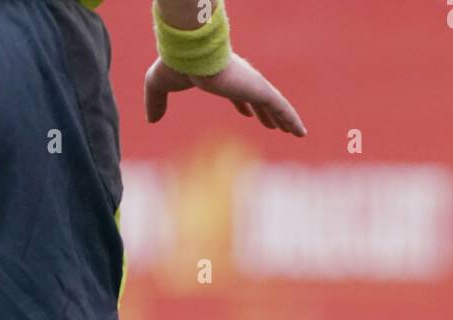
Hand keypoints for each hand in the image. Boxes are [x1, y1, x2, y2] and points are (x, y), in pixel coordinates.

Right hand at [145, 55, 305, 135]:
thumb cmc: (175, 64)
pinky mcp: (259, 89)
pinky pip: (281, 107)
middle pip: (258, 101)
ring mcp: (252, 84)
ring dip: (284, 119)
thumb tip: (151, 121)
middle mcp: (240, 80)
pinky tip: (301, 132)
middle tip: (274, 125)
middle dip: (266, 113)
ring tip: (295, 132)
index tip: (247, 112)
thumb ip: (156, 102)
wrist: (187, 53)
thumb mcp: (159, 86)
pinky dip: (292, 119)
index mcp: (221, 78)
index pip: (236, 94)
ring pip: (273, 106)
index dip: (242, 104)